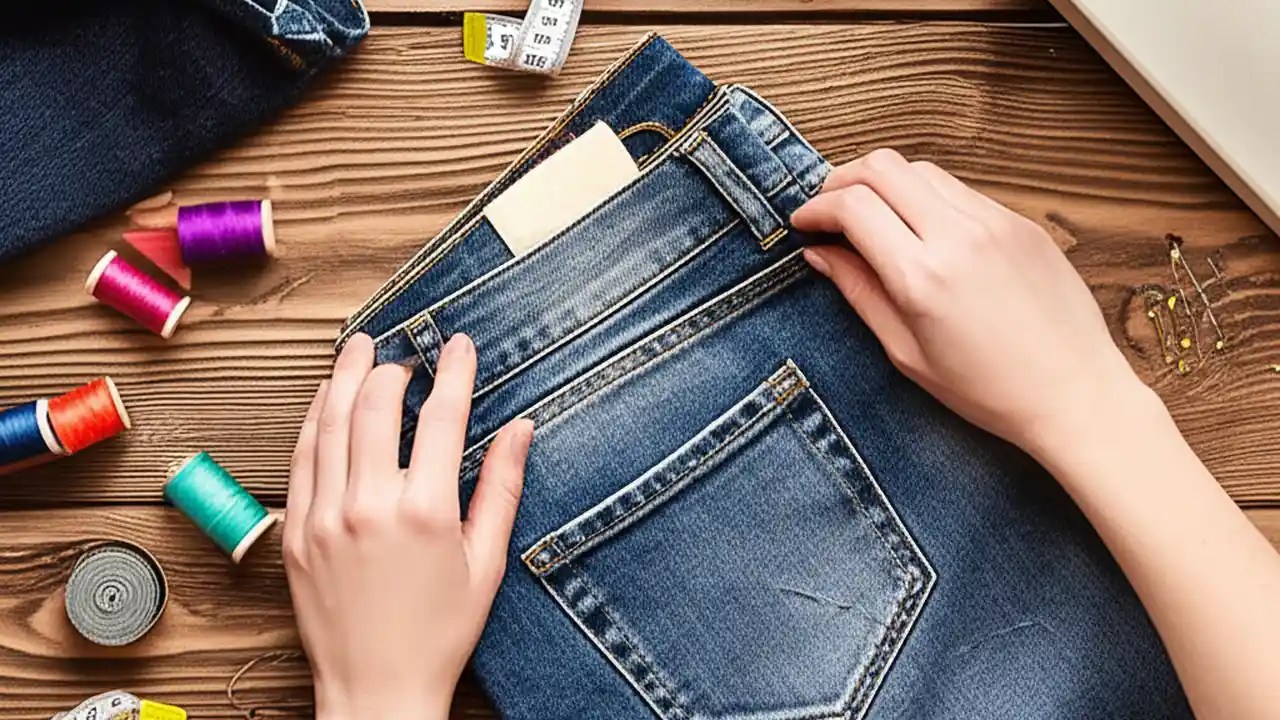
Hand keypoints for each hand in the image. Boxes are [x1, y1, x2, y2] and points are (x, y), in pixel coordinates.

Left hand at [283, 332, 534, 719]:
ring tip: (358, 349)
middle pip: (374, 406)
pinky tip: (325, 402)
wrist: (376, 690)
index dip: (452, 371)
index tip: (458, 344)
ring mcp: (324, 518)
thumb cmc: (439, 633)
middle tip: (404, 354)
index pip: (440, 417)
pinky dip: (313, 421)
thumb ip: (501, 488)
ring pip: (328, 423)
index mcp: (425, 513)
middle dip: (392, 367)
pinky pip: (300, 460)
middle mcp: (369, 507)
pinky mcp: (295, 533)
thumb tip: (520, 429)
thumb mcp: (486, 562)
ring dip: (343, 377)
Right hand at [792, 149, 1148, 457]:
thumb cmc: (989, 390)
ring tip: (874, 218)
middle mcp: (959, 236)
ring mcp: (996, 222)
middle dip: (843, 180)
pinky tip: (922, 231)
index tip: (803, 223)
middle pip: (883, 167)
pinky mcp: (1021, 223)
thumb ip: (860, 293)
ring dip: (887, 184)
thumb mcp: (907, 353)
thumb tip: (821, 255)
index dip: (817, 208)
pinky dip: (928, 198)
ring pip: (921, 170)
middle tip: (829, 208)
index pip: (854, 206)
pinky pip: (961, 190)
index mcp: (923, 277)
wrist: (1075, 393)